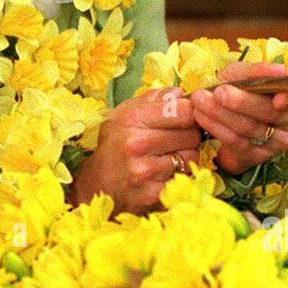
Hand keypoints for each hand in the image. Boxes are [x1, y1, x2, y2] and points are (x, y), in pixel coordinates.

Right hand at [68, 86, 202, 215]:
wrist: (96, 185)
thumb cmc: (114, 145)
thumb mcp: (124, 114)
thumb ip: (153, 99)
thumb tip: (180, 94)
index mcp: (132, 119)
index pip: (183, 111)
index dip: (190, 113)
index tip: (185, 117)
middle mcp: (137, 144)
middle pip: (192, 135)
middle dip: (188, 136)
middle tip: (174, 139)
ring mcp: (145, 171)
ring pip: (190, 158)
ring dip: (185, 157)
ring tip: (167, 157)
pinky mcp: (152, 194)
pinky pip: (184, 179)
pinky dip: (179, 176)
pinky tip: (163, 174)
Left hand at [189, 61, 287, 175]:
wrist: (218, 116)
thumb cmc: (235, 89)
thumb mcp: (241, 74)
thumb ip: (256, 71)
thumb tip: (280, 70)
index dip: (287, 97)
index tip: (277, 99)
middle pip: (269, 112)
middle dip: (242, 102)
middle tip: (218, 92)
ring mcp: (276, 142)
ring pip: (250, 127)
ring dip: (221, 113)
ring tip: (200, 100)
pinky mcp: (257, 156)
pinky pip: (237, 142)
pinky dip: (216, 127)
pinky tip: (201, 116)